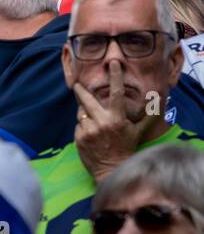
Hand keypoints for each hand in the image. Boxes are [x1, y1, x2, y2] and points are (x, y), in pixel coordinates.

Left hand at [72, 60, 143, 183]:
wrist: (111, 170)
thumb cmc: (126, 148)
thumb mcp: (137, 132)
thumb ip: (147, 117)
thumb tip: (156, 103)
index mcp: (117, 119)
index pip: (116, 93)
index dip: (115, 76)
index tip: (113, 63)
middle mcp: (101, 122)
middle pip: (87, 99)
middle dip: (81, 90)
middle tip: (77, 84)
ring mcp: (88, 130)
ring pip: (82, 113)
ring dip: (86, 114)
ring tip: (95, 124)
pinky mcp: (78, 137)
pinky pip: (78, 125)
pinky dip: (83, 127)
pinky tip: (91, 135)